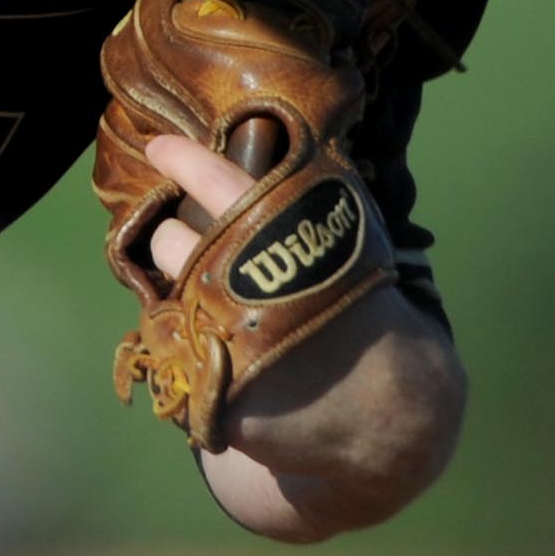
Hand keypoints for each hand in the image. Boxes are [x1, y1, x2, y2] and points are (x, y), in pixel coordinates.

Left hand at [138, 132, 465, 541]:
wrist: (396, 408)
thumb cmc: (363, 307)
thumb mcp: (345, 237)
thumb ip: (293, 200)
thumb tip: (243, 148)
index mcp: (284, 242)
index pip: (215, 182)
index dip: (182, 160)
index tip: (158, 148)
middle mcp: (248, 287)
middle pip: (170, 242)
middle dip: (175, 241)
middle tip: (199, 253)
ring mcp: (231, 346)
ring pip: (163, 299)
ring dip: (178, 294)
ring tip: (210, 303)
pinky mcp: (220, 399)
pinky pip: (175, 357)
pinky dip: (189, 350)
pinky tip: (219, 352)